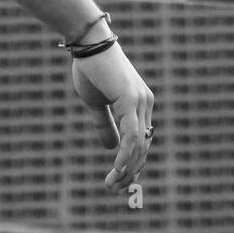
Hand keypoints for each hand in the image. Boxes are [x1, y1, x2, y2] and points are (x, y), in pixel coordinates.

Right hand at [70, 42, 154, 192]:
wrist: (87, 43)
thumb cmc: (91, 68)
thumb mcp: (96, 104)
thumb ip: (105, 125)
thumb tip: (111, 149)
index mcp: (140, 105)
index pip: (142, 142)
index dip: (132, 164)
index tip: (119, 181)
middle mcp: (145, 104)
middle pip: (143, 147)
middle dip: (130, 172)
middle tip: (114, 190)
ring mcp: (140, 101)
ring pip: (139, 145)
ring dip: (126, 169)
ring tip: (112, 185)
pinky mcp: (130, 99)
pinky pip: (132, 134)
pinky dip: (126, 155)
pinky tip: (117, 169)